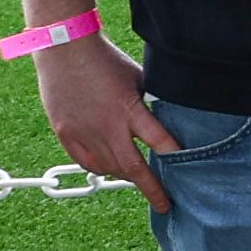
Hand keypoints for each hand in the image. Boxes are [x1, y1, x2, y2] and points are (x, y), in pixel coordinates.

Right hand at [35, 33, 179, 212]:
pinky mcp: (65, 133)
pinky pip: (86, 162)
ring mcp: (83, 132)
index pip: (159, 141)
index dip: (174, 159)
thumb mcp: (137, 78)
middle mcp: (106, 126)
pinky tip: (110, 168)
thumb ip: (148, 103)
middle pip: (132, 167)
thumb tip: (165, 120)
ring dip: (125, 176)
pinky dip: (101, 168)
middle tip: (164, 203)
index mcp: (129, 109)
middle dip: (151, 188)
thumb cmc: (105, 59)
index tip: (186, 175)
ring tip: (137, 179)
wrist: (64, 48)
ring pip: (109, 168)